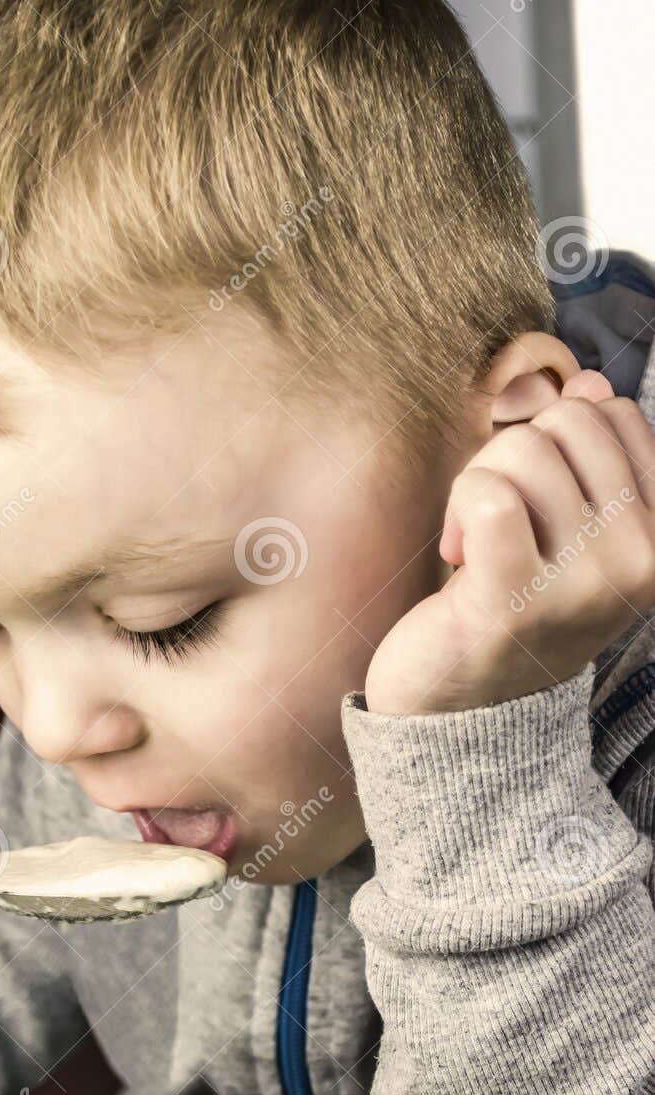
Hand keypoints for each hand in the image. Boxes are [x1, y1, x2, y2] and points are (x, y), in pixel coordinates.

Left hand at [364, 371, 654, 714]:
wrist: (466, 714)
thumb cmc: (512, 604)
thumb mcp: (569, 526)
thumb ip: (588, 453)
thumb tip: (593, 381)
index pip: (616, 415)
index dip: (558, 440)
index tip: (541, 505)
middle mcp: (639, 561)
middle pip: (570, 420)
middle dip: (515, 452)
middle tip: (498, 520)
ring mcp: (584, 583)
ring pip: (526, 448)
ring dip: (480, 483)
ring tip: (478, 545)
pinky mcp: (516, 598)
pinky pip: (488, 493)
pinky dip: (458, 508)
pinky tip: (459, 557)